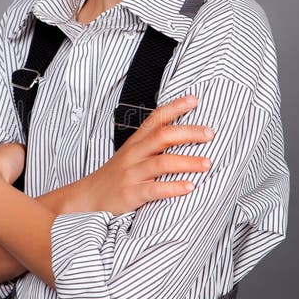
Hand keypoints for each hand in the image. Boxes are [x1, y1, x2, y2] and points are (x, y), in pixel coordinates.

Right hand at [74, 95, 214, 215]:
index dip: (175, 107)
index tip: (194, 100)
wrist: (88, 198)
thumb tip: (182, 134)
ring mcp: (132, 174)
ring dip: (188, 162)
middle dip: (189, 133)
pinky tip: (190, 187)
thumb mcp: (130, 154)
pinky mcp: (131, 194)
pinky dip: (174, 188)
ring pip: (162, 162)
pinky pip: (155, 189)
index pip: (155, 119)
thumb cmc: (116, 176)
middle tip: (211, 134)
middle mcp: (134, 154)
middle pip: (162, 137)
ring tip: (208, 163)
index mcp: (135, 143)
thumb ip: (151, 144)